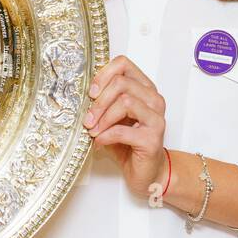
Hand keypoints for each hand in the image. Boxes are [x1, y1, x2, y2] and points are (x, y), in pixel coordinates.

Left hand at [83, 55, 167, 198]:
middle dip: (99, 101)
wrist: (147, 172)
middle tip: (88, 118)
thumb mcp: (113, 118)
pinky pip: (123, 130)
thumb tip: (82, 93)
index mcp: (145, 89)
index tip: (91, 93)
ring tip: (93, 130)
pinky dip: (105, 136)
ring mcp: (156, 119)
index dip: (103, 75)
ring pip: (125, 102)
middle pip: (122, 83)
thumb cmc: (129, 144)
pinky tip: (99, 142)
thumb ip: (104, 102)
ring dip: (102, 118)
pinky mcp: (153, 139)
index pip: (124, 65)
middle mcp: (154, 100)